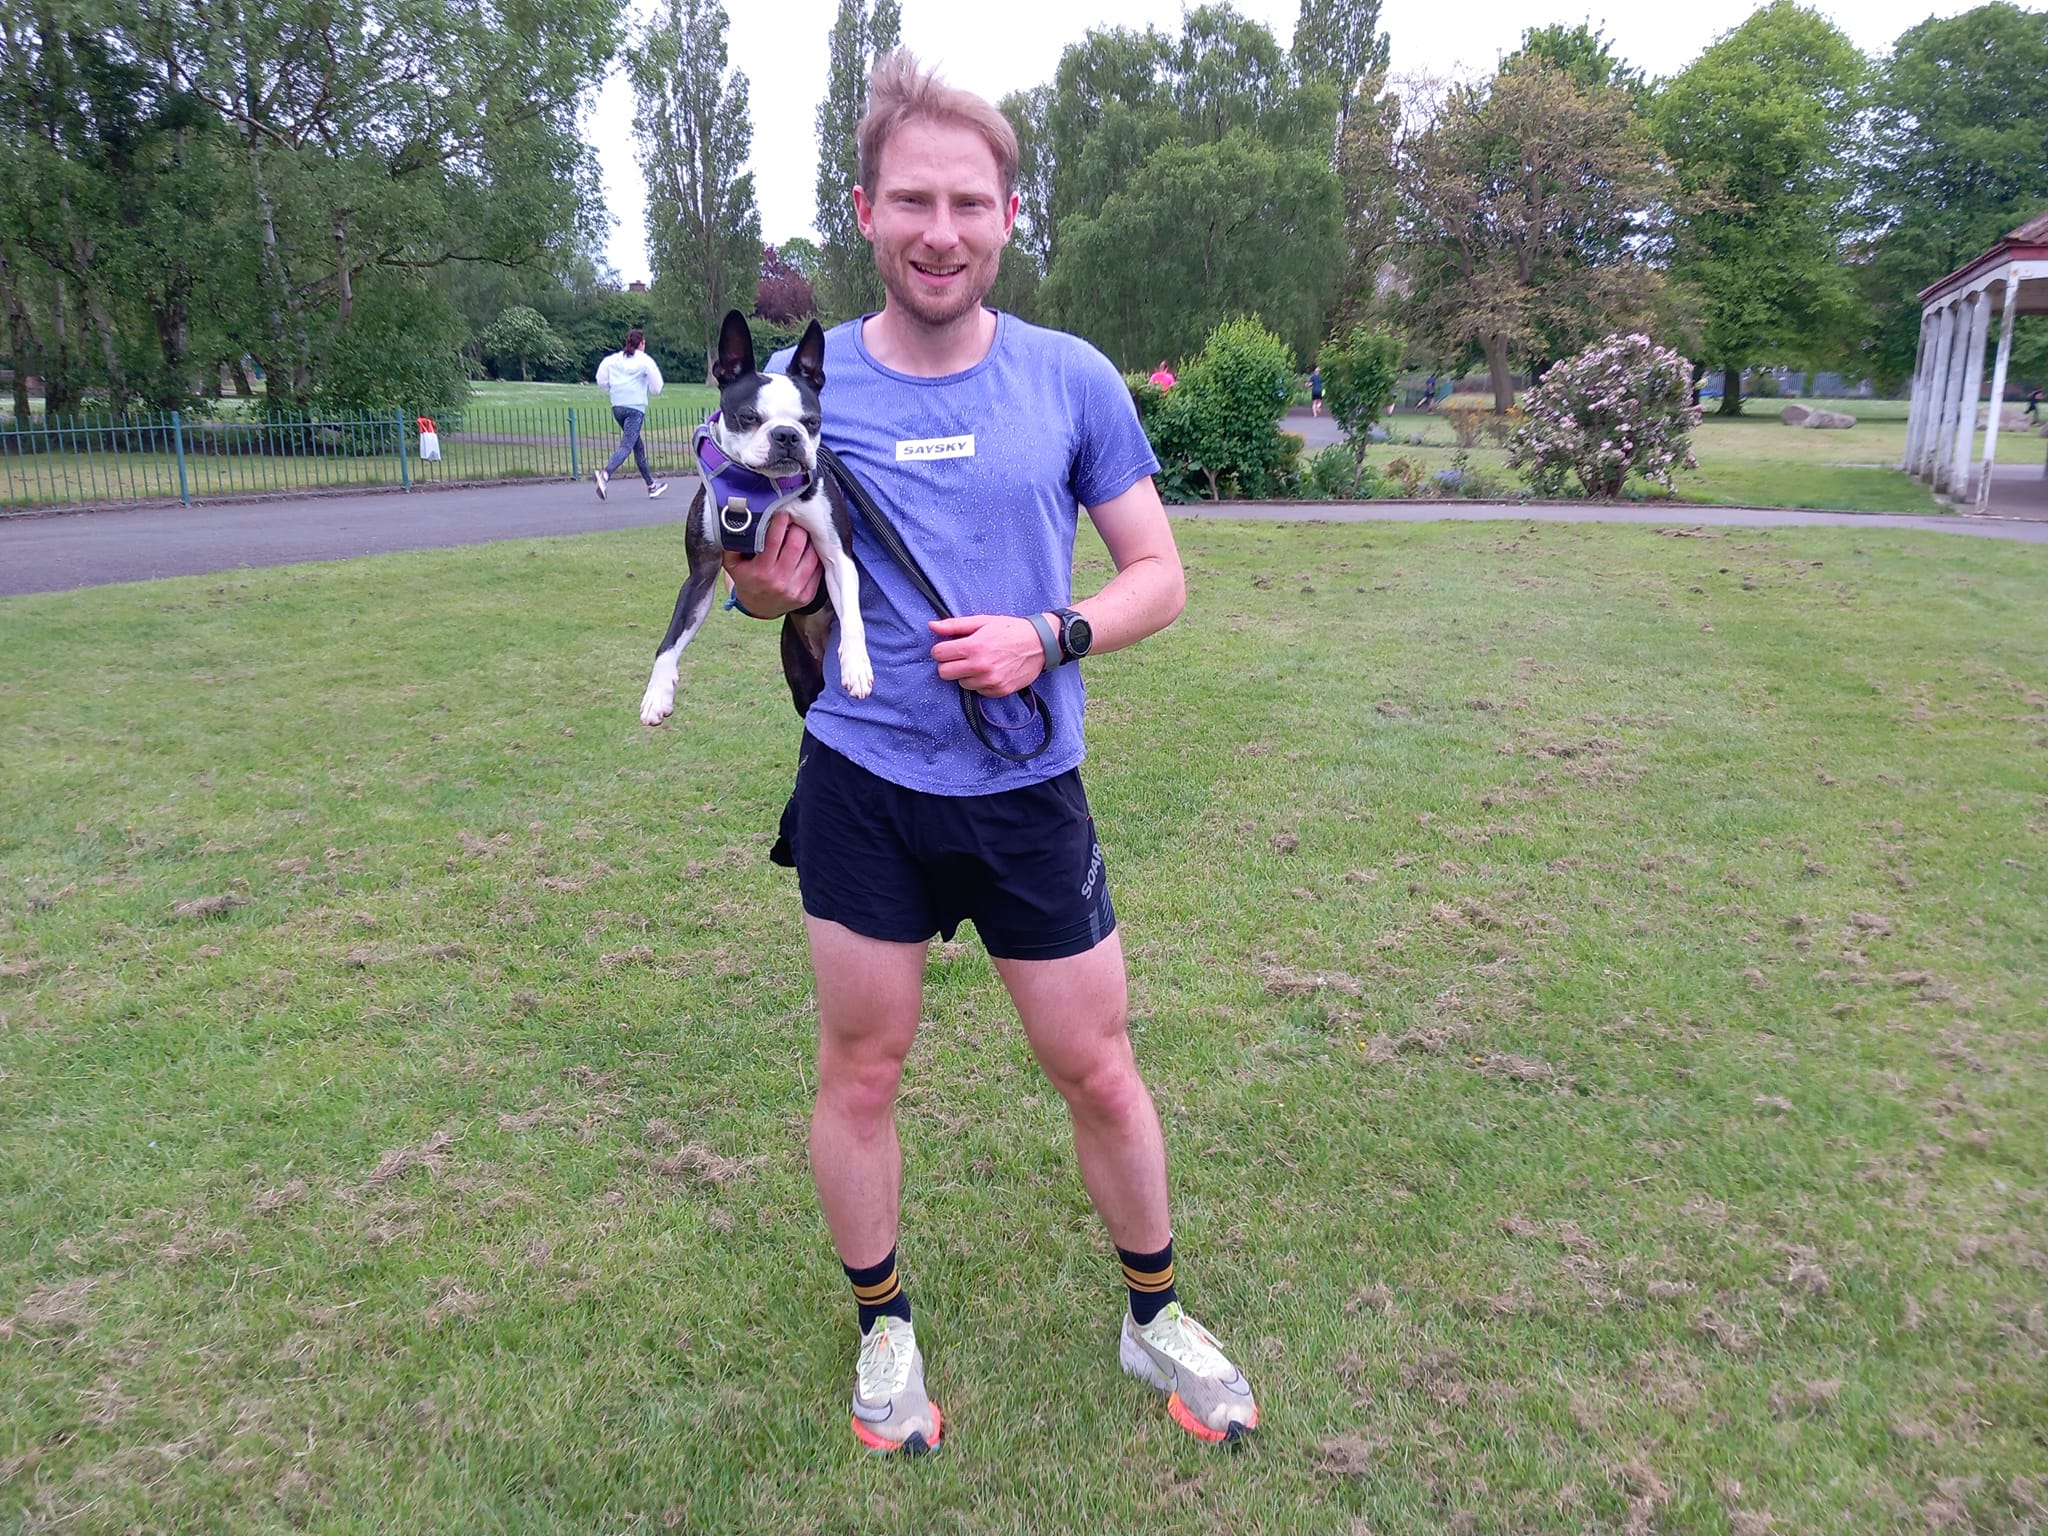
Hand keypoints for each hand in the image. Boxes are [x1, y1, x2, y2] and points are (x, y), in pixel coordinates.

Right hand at [720, 512, 821, 616]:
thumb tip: (739, 519)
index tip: (783, 512)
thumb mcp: (733, 564)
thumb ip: (733, 543)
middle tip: (795, 519)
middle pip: (796, 544)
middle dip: (797, 527)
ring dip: (809, 539)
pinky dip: (815, 554)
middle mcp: (780, 580)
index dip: (780, 523)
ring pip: (811, 555)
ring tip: (803, 531)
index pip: (773, 540)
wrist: (759, 608)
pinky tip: (810, 547)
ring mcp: (796, 588)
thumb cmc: (747, 580)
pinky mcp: (807, 594)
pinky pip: (818, 568)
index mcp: (761, 571)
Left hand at [928, 614, 1045, 697]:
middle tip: (960, 656)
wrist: (1040, 644)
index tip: (948, 647)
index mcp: (973, 646)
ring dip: (965, 674)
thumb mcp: (983, 621)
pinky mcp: (998, 691)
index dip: (940, 649)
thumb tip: (932, 626)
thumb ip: (955, 625)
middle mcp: (980, 666)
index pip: (938, 654)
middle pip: (944, 673)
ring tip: (980, 662)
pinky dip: (980, 682)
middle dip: (948, 664)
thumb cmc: (1010, 630)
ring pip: (961, 683)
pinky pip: (977, 691)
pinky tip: (990, 671)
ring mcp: (989, 681)